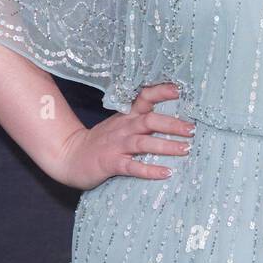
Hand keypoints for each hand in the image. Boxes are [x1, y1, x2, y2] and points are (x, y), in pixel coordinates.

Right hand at [53, 82, 194, 190]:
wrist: (70, 156)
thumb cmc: (102, 141)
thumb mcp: (120, 124)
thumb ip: (141, 118)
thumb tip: (174, 117)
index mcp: (127, 116)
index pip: (144, 98)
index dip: (161, 92)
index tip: (179, 89)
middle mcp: (123, 128)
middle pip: (149, 121)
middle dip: (172, 124)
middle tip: (192, 129)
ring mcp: (117, 146)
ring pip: (143, 143)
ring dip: (166, 146)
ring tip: (185, 149)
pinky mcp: (111, 164)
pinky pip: (132, 167)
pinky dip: (150, 170)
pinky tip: (166, 173)